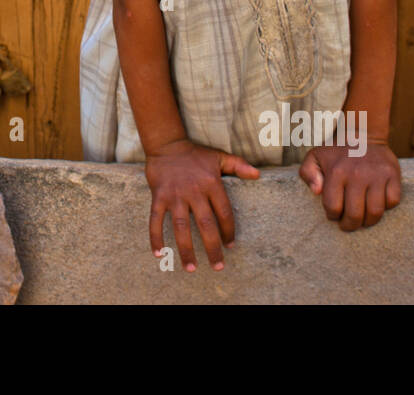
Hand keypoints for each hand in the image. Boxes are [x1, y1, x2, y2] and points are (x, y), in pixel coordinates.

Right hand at [145, 139, 259, 271]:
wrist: (167, 144)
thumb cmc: (195, 154)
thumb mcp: (219, 157)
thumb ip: (238, 166)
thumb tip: (258, 175)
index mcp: (211, 184)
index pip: (224, 213)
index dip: (229, 231)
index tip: (231, 245)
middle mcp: (194, 192)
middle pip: (205, 225)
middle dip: (212, 248)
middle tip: (218, 267)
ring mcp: (175, 196)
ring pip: (181, 228)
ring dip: (186, 250)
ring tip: (191, 268)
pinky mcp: (158, 197)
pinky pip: (155, 220)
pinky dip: (156, 237)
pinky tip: (159, 254)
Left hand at [299, 142, 400, 230]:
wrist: (363, 133)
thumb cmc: (336, 150)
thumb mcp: (314, 156)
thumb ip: (308, 174)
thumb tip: (317, 192)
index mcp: (336, 172)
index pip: (334, 207)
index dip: (333, 216)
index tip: (334, 215)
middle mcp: (357, 175)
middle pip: (355, 214)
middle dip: (350, 225)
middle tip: (348, 225)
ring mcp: (377, 175)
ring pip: (375, 212)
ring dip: (368, 221)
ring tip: (363, 219)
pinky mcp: (393, 175)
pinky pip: (392, 201)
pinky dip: (386, 207)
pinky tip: (377, 203)